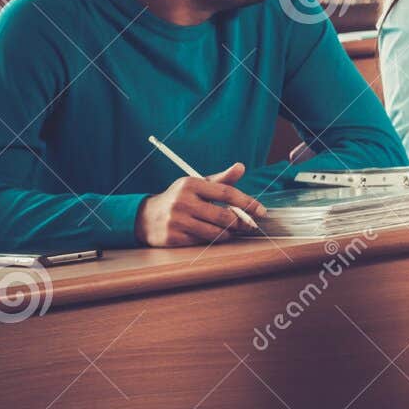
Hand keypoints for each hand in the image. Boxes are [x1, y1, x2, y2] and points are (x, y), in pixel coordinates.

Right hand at [134, 163, 265, 246]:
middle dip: (240, 223)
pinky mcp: (173, 237)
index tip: (261, 211)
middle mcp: (182, 201)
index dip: (247, 202)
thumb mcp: (197, 185)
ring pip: (215, 232)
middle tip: (248, 225)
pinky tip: (213, 235)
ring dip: (229, 233)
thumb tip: (241, 167)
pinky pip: (203, 241)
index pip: (226, 193)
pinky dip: (213, 239)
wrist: (146, 216)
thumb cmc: (179, 198)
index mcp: (190, 184)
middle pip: (223, 216)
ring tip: (231, 230)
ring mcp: (176, 220)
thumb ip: (221, 179)